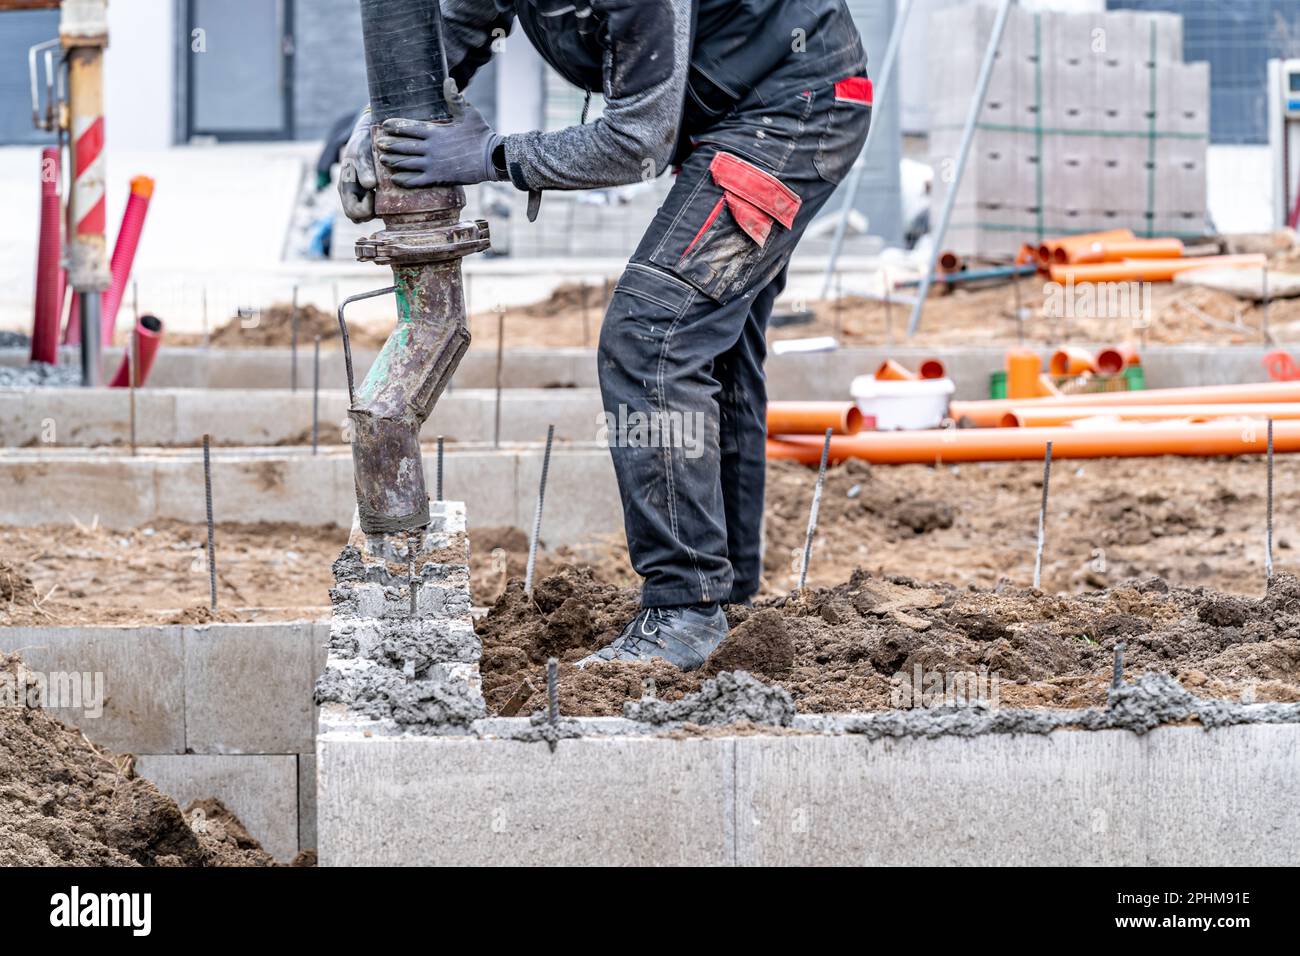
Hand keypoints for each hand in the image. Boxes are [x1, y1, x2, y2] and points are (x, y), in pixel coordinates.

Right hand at [338, 109, 377, 222]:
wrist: (369, 136)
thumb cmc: (363, 143)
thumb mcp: (361, 152)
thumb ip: (364, 168)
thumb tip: (369, 185)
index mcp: (345, 188)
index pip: (353, 212)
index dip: (365, 208)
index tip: (374, 193)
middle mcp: (352, 195)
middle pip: (360, 218)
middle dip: (372, 212)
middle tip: (383, 196)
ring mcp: (361, 196)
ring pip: (368, 215)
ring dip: (378, 210)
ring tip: (387, 194)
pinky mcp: (372, 194)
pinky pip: (377, 208)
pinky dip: (384, 205)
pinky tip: (392, 194)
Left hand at [376, 86, 504, 187]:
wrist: (492, 158)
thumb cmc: (481, 134)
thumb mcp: (469, 113)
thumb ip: (455, 98)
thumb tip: (448, 80)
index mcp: (436, 131)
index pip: (409, 127)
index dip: (395, 126)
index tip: (383, 124)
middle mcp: (431, 148)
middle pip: (404, 146)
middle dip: (389, 144)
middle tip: (377, 143)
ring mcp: (433, 164)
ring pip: (407, 163)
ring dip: (393, 161)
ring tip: (382, 159)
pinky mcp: (438, 178)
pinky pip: (417, 180)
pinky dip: (405, 180)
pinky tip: (395, 179)